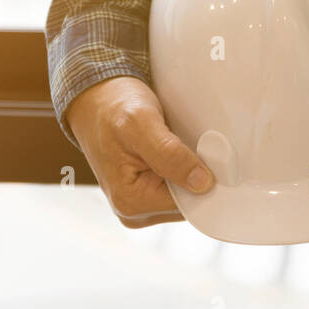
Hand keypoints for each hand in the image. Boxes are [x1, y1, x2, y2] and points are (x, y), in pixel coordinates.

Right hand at [64, 75, 212, 228]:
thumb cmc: (113, 107)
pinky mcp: (144, 193)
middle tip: (193, 143)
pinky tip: (174, 152)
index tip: (212, 154)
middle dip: (197, 176)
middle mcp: (132, 211)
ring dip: (189, 171)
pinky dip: (182, 170)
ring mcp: (138, 204)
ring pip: (184, 196)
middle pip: (187, 204)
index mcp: (130, 201)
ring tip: (178, 145)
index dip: (205, 180)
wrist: (96, 98)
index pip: (188, 205)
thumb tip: (202, 183)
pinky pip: (176, 188)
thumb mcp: (141, 123)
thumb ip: (169, 154)